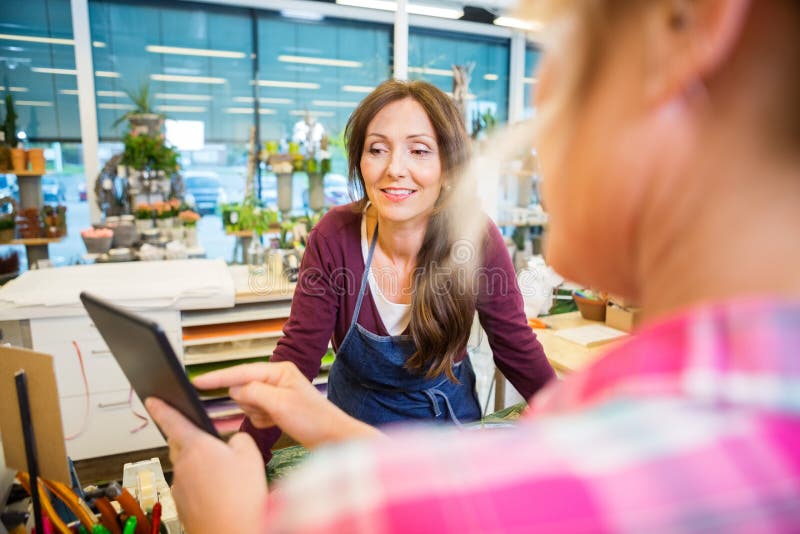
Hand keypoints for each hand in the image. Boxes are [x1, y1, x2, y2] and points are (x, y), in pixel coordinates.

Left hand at [145, 398, 266, 533]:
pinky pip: (189, 485)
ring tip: (226, 476)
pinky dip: (201, 484)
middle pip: (179, 443)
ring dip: (199, 465)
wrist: (232, 533)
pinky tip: (220, 492)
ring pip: (186, 466)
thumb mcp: (251, 455)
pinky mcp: (181, 504)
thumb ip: (239, 438)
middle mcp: (182, 465)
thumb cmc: (241, 497)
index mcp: (196, 446)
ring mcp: (180, 486)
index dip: (161, 408)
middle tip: (211, 443)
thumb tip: (232, 443)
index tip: (152, 399)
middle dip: (190, 439)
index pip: (172, 420)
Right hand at [192, 361, 380, 448]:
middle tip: (269, 412)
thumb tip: (235, 389)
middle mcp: (277, 378)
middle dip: (250, 404)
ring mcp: (277, 393)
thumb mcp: (280, 404)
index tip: (197, 382)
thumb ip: (253, 392)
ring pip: (247, 403)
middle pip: (243, 388)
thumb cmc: (313, 420)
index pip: (240, 372)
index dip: (218, 378)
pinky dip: (262, 421)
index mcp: (279, 370)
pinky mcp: (277, 407)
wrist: (332, 438)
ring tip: (276, 419)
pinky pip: (256, 414)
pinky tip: (277, 424)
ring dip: (257, 414)